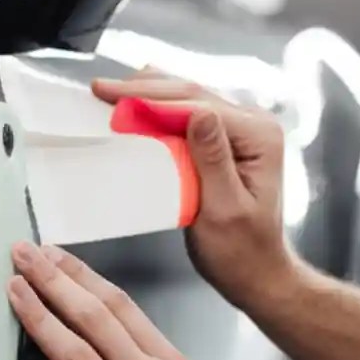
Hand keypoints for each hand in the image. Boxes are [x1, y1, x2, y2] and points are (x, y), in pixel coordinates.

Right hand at [93, 71, 297, 306]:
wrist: (255, 271)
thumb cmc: (242, 251)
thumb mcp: (225, 209)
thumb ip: (212, 159)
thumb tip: (198, 113)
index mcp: (259, 135)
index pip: (200, 106)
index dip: (154, 101)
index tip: (115, 100)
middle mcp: (253, 122)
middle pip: (192, 92)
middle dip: (144, 88)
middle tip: (100, 89)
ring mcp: (239, 126)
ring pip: (187, 95)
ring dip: (147, 92)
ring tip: (109, 91)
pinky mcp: (222, 137)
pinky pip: (186, 111)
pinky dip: (156, 106)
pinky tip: (132, 102)